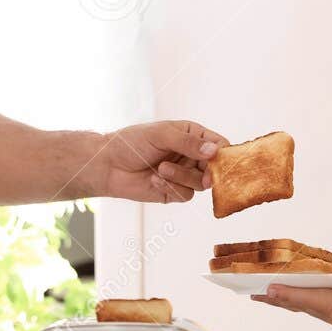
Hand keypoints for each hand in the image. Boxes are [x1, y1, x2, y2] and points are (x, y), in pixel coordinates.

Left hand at [98, 120, 228, 202]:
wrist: (108, 165)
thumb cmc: (132, 143)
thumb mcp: (161, 135)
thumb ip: (188, 143)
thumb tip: (214, 151)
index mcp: (192, 135)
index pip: (219, 144)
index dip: (223, 154)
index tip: (218, 160)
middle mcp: (191, 155)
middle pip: (214, 168)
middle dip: (207, 172)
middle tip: (203, 176)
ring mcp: (183, 174)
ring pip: (201, 184)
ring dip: (182, 177)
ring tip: (161, 169)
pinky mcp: (174, 192)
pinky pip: (185, 195)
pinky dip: (171, 188)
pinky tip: (153, 180)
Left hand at [251, 284, 331, 324]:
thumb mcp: (309, 298)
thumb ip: (290, 294)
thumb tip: (268, 291)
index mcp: (303, 304)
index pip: (280, 299)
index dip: (266, 297)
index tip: (252, 294)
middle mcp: (311, 301)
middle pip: (290, 296)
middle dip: (278, 292)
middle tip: (267, 287)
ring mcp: (324, 297)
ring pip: (305, 291)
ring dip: (297, 286)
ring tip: (289, 280)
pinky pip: (321, 284)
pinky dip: (316, 281)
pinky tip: (319, 277)